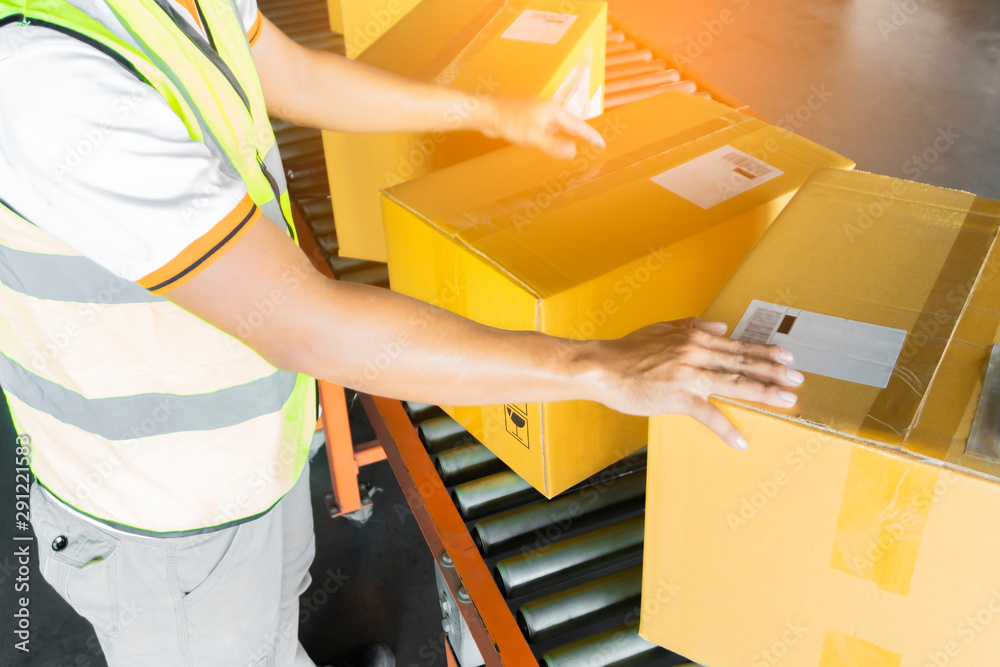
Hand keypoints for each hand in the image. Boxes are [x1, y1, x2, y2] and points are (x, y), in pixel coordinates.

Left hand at [473, 95, 606, 159]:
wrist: (488, 113)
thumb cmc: (510, 122)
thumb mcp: (533, 136)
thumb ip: (553, 145)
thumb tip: (573, 152)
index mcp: (554, 111)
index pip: (577, 125)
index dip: (590, 136)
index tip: (602, 144)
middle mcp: (549, 110)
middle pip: (571, 124)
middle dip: (583, 134)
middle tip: (595, 145)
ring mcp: (540, 114)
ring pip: (560, 127)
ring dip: (569, 136)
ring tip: (580, 145)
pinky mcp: (531, 120)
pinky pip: (549, 130)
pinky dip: (556, 137)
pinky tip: (555, 144)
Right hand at [587, 317, 803, 450]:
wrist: (602, 368)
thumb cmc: (627, 350)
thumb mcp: (661, 329)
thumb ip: (691, 325)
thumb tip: (720, 326)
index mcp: (693, 337)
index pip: (737, 345)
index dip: (764, 352)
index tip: (786, 357)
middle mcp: (696, 354)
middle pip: (743, 362)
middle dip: (774, 371)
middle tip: (798, 378)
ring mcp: (688, 376)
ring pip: (734, 383)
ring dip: (763, 392)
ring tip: (786, 399)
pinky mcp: (678, 398)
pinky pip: (708, 415)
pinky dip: (726, 429)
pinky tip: (741, 441)